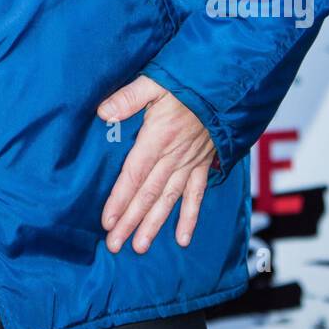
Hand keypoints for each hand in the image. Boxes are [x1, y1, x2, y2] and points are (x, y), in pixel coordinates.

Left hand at [96, 75, 215, 253]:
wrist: (225, 84)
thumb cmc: (188, 81)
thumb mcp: (154, 82)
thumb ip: (128, 98)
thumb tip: (102, 112)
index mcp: (158, 138)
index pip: (133, 175)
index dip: (119, 200)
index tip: (106, 221)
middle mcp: (174, 156)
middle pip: (148, 194)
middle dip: (130, 221)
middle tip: (114, 244)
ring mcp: (190, 163)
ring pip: (169, 200)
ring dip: (154, 225)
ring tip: (140, 246)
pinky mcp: (204, 164)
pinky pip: (197, 195)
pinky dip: (190, 218)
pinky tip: (183, 238)